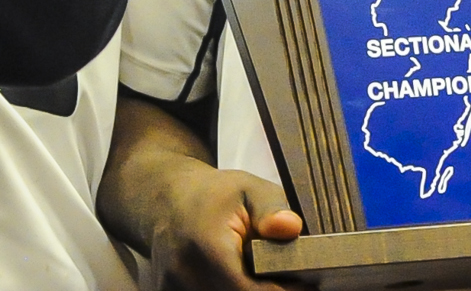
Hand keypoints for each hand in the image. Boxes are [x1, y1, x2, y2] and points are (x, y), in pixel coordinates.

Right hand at [145, 162, 301, 290]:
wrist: (165, 200)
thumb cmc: (212, 195)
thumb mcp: (249, 189)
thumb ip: (272, 209)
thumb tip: (291, 227)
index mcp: (207, 247)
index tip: (304, 284)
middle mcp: (184, 274)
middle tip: (282, 278)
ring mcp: (171, 288)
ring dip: (244, 290)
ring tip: (255, 273)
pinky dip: (224, 289)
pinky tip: (233, 277)